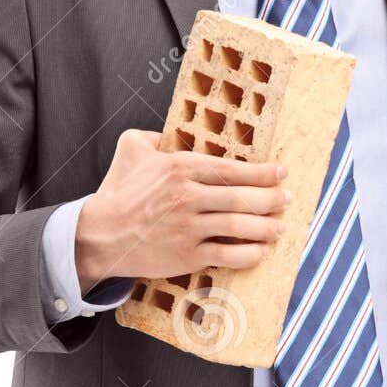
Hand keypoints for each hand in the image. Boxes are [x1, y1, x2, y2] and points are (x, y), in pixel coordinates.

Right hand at [74, 129, 291, 293]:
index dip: (263, 172)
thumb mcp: (131, 149)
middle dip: (272, 199)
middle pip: (242, 198)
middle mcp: (187, 197)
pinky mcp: (186, 255)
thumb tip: (168, 130)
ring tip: (281, 228)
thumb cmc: (117, 192)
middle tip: (287, 199)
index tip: (282, 172)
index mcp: (179, 168)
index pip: (232, 169)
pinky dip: (250, 254)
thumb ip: (154, 135)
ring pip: (239, 226)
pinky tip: (261, 251)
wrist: (99, 235)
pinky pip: (227, 255)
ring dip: (267, 227)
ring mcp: (188, 228)